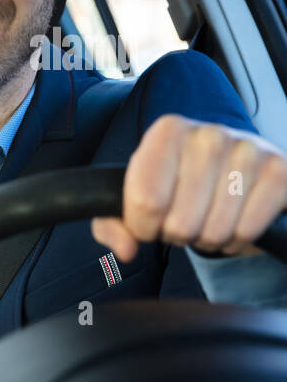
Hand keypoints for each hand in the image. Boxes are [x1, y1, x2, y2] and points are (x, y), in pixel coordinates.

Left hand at [91, 114, 286, 261]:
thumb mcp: (131, 199)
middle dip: (177, 234)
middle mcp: (209, 135)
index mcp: (167, 132)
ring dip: (207, 238)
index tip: (149, 220)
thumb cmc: (174, 185)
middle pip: (179, 223)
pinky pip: (247, 232)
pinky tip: (232, 220)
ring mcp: (249, 151)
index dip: (143, 227)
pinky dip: (237, 239)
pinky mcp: (280, 173)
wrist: (231, 173)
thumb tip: (126, 248)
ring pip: (214, 231)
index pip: (145, 202)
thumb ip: (111, 224)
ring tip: (207, 218)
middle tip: (183, 219)